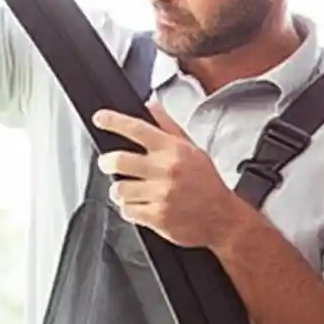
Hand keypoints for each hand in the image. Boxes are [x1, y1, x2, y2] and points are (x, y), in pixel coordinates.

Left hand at [92, 101, 251, 248]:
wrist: (224, 218)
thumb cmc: (206, 183)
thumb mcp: (192, 149)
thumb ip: (168, 127)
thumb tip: (150, 105)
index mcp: (174, 150)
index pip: (138, 129)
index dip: (114, 121)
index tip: (100, 118)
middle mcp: (166, 170)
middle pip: (119, 160)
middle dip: (106, 162)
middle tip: (107, 163)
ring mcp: (161, 194)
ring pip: (119, 189)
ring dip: (119, 190)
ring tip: (130, 190)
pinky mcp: (157, 216)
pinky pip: (127, 210)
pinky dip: (129, 208)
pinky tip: (141, 205)